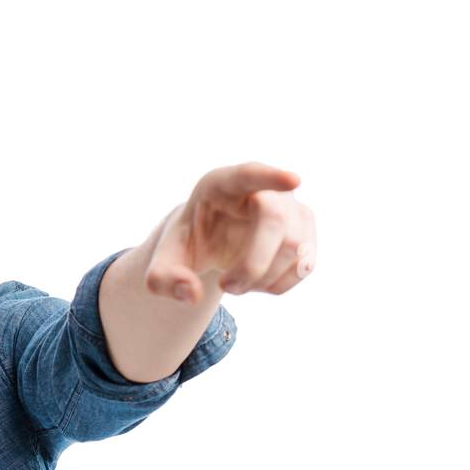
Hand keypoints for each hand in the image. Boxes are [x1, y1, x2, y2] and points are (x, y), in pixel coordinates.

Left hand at [146, 161, 316, 302]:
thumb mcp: (163, 263)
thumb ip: (163, 279)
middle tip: (227, 287)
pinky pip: (305, 265)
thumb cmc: (188, 245)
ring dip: (262, 279)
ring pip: (295, 247)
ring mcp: (291, 209)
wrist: (211, 243)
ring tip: (234, 284)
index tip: (293, 181)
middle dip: (253, 264)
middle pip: (276, 220)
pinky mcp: (306, 234)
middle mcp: (263, 190)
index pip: (248, 174)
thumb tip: (191, 294)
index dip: (270, 177)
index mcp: (220, 185)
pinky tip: (255, 282)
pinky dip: (277, 285)